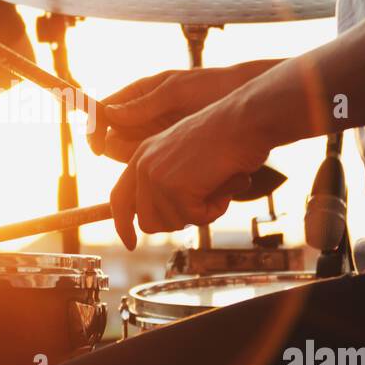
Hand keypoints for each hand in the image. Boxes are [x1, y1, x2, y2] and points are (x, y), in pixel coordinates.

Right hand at [89, 66, 249, 161]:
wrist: (249, 105)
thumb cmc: (215, 87)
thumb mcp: (179, 91)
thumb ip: (145, 103)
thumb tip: (110, 113)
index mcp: (139, 95)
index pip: (103, 113)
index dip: (95, 130)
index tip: (97, 147)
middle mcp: (143, 117)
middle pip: (114, 139)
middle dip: (119, 152)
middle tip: (140, 158)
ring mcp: (155, 135)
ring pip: (131, 158)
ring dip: (138, 166)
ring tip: (162, 167)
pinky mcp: (170, 153)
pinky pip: (152, 168)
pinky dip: (157, 174)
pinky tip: (173, 173)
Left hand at [110, 96, 270, 249]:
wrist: (244, 120)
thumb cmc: (224, 137)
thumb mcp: (184, 156)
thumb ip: (167, 182)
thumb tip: (162, 220)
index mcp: (142, 156)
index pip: (119, 199)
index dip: (123, 225)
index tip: (130, 244)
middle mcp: (143, 165)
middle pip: (147, 222)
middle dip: (176, 222)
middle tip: (203, 203)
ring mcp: (156, 177)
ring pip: (172, 223)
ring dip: (200, 214)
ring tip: (217, 187)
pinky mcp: (175, 187)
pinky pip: (195, 219)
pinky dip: (214, 210)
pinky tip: (223, 187)